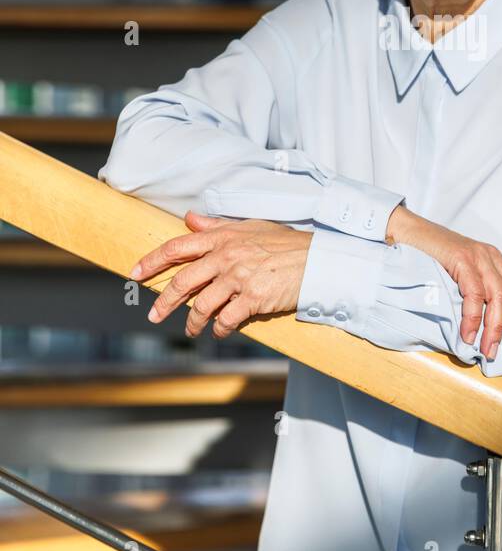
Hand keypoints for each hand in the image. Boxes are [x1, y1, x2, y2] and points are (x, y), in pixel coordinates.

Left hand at [129, 211, 312, 339]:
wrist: (317, 260)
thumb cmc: (285, 243)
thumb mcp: (250, 227)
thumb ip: (216, 225)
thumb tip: (189, 218)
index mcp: (222, 237)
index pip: (177, 247)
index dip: (152, 261)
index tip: (135, 273)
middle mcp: (226, 256)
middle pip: (183, 282)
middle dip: (163, 302)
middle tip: (154, 316)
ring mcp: (238, 278)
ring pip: (201, 305)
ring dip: (193, 322)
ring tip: (192, 330)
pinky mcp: (252, 298)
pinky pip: (226, 319)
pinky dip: (219, 329)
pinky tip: (220, 332)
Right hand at [386, 206, 501, 360]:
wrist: (404, 231)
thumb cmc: (431, 259)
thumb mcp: (462, 276)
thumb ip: (478, 294)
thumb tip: (487, 329)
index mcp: (498, 263)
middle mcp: (493, 258)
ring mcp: (478, 256)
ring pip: (501, 295)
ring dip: (497, 328)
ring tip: (490, 352)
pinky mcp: (460, 257)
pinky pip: (474, 292)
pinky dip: (473, 316)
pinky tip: (468, 334)